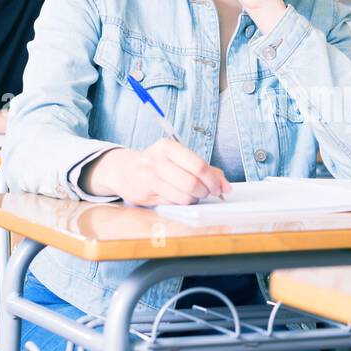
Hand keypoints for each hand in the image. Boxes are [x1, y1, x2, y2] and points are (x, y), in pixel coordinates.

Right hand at [81, 138, 231, 205]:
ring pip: (184, 196)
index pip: (199, 166)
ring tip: (192, 194)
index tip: (218, 187)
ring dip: (194, 199)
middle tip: (206, 192)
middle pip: (192, 183)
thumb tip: (226, 187)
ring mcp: (148, 178)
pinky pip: (173, 203)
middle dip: (205, 191)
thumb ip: (206, 169)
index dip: (213, 180)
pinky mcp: (144, 194)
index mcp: (168, 147)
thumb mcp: (180, 159)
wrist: (124, 171)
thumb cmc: (158, 164)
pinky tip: (178, 196)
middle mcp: (157, 161)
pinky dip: (182, 203)